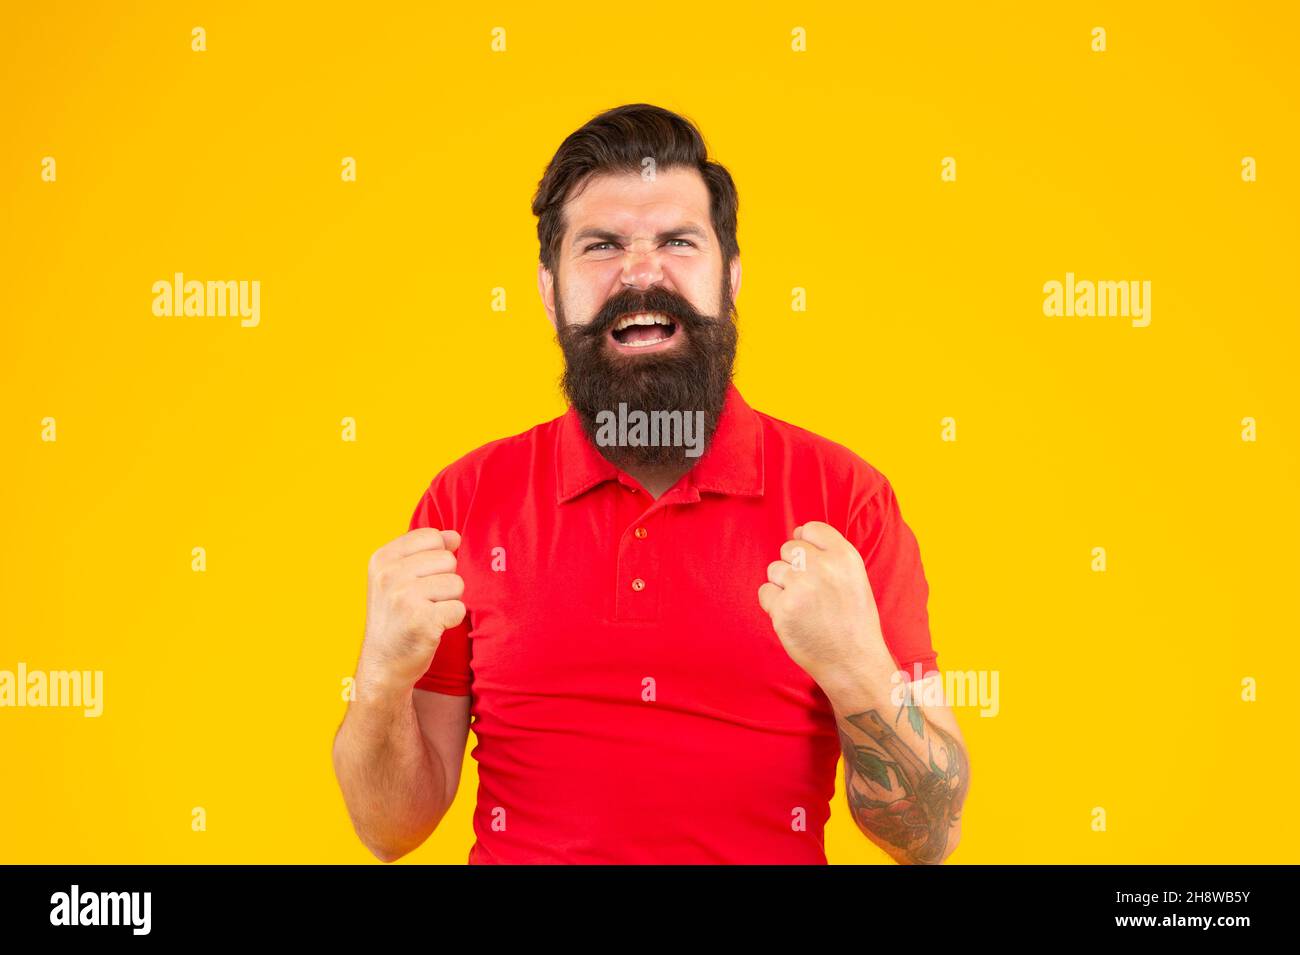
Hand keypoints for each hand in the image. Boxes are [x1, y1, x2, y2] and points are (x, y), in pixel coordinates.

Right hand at [356, 527, 465, 699]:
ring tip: (427, 614)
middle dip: (444, 581)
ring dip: (449, 601)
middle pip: (449, 560)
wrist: (383, 665)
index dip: (436, 559)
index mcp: (382, 559)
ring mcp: (404, 598)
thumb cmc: (396, 617)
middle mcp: (389, 575)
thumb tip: (455, 536)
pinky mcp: (422, 621)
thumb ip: (425, 551)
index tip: (419, 580)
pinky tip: (432, 628)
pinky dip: (451, 620)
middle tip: (423, 602)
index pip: (433, 537)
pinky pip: (459, 608)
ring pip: (457, 583)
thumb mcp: (397, 577)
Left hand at [757, 521, 891, 688]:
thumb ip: (830, 555)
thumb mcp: (855, 578)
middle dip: (793, 567)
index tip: (810, 563)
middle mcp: (823, 567)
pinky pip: (765, 592)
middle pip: (788, 548)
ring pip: (774, 570)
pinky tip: (794, 618)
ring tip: (804, 607)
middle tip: (810, 592)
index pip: (810, 528)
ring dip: (783, 587)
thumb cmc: (853, 621)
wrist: (853, 662)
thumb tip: (797, 533)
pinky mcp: (783, 608)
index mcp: (844, 556)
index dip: (806, 543)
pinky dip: (774, 605)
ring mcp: (801, 587)